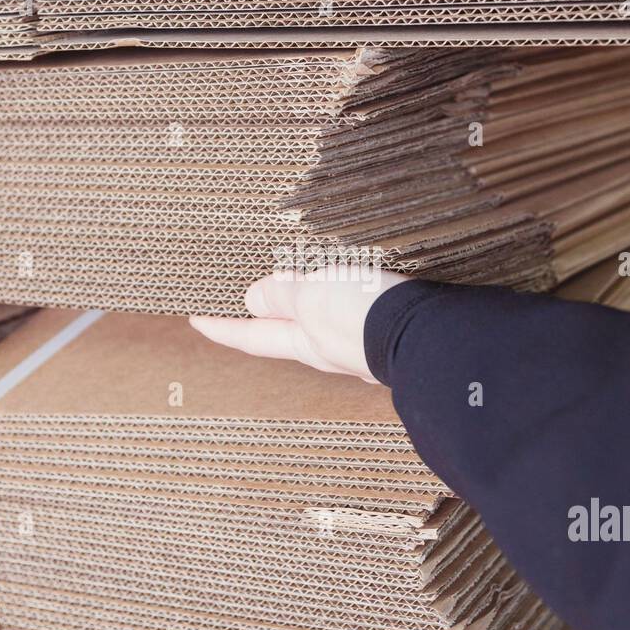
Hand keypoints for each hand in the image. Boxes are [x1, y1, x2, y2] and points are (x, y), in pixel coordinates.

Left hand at [190, 271, 408, 381]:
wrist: (435, 335)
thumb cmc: (369, 318)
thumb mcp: (314, 298)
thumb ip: (282, 296)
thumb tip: (251, 299)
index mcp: (306, 343)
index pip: (252, 336)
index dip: (222, 327)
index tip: (194, 319)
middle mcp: (333, 347)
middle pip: (288, 331)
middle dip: (266, 317)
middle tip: (244, 301)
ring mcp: (365, 340)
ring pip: (326, 318)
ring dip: (310, 301)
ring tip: (299, 281)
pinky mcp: (395, 327)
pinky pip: (358, 308)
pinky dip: (346, 295)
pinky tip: (354, 283)